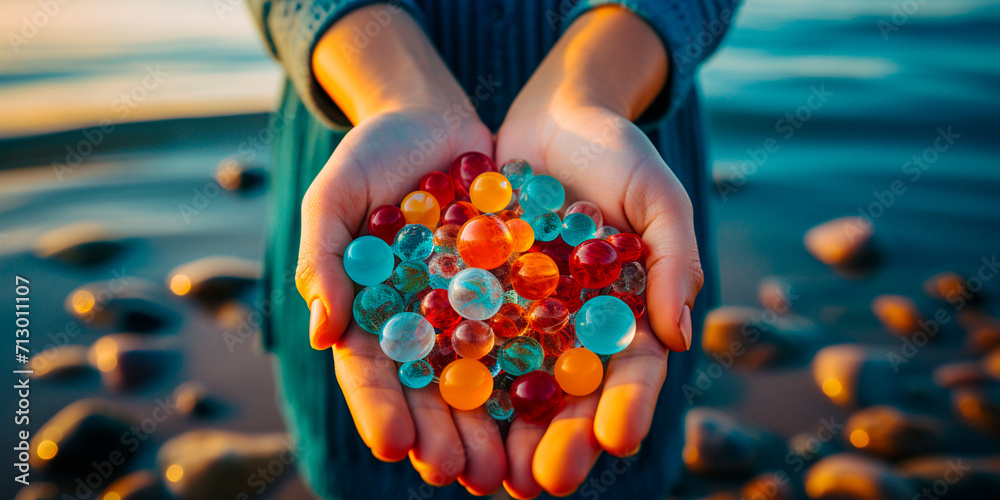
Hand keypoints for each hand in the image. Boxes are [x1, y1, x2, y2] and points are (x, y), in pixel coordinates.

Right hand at [294, 7, 505, 493]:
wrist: (433, 118)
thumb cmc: (370, 155)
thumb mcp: (334, 196)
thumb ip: (324, 257)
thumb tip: (321, 333)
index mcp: (373, 317)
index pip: (371, 374)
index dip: (380, 410)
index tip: (394, 443)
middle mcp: (424, 327)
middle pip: (431, 392)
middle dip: (444, 435)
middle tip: (460, 473)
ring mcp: (472, 312)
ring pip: (485, 378)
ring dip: (496, 426)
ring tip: (511, 468)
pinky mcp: (515, 290)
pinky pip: (531, 330)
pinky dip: (543, 366)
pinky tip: (560, 401)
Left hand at [494, 7, 704, 497]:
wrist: (551, 117)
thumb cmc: (617, 153)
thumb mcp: (657, 193)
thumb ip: (674, 256)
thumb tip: (679, 332)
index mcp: (624, 318)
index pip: (631, 374)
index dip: (628, 407)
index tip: (618, 438)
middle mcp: (571, 332)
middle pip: (568, 399)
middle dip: (559, 444)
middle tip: (544, 482)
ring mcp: (522, 321)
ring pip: (511, 388)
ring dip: (498, 435)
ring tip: (484, 473)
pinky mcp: (474, 300)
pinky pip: (460, 343)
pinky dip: (448, 380)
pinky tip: (434, 413)